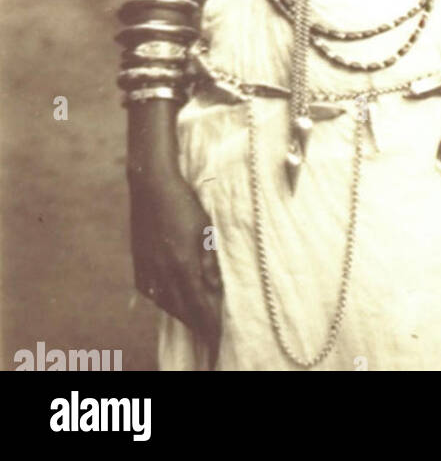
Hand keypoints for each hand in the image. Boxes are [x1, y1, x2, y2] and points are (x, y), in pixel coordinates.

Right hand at [129, 169, 221, 356]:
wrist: (151, 186)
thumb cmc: (185, 203)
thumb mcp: (205, 229)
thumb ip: (210, 261)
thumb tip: (215, 288)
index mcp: (182, 265)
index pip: (199, 307)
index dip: (210, 325)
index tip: (219, 338)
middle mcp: (162, 273)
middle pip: (182, 310)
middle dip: (198, 323)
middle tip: (212, 332)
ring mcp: (147, 270)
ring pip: (167, 304)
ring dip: (183, 312)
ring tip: (197, 317)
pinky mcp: (139, 265)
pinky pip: (153, 294)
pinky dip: (167, 301)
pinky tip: (175, 300)